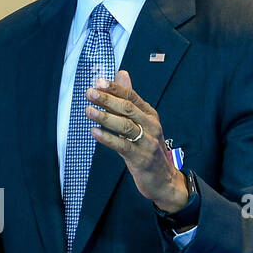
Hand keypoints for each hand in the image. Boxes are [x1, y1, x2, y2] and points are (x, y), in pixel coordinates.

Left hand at [86, 69, 188, 210]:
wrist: (164, 179)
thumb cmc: (148, 148)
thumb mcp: (141, 122)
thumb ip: (129, 100)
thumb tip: (122, 73)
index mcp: (150, 114)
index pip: (132, 96)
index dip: (115, 88)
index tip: (99, 81)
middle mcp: (151, 126)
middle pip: (128, 108)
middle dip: (108, 100)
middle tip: (89, 93)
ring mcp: (147, 142)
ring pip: (125, 126)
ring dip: (105, 117)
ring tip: (88, 111)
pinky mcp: (141, 159)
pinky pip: (123, 146)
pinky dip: (108, 139)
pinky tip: (95, 132)